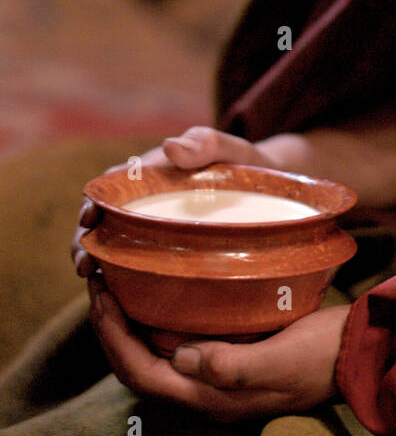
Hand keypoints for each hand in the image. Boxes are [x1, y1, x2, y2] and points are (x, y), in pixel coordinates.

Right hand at [71, 127, 281, 277]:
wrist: (270, 186)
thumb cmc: (247, 163)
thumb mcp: (230, 149)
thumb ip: (205, 143)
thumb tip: (169, 146)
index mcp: (153, 174)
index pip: (110, 187)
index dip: (92, 203)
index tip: (88, 221)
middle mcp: (146, 202)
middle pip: (103, 218)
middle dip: (86, 239)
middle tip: (84, 263)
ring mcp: (155, 227)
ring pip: (115, 242)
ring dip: (97, 257)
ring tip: (92, 278)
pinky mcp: (167, 249)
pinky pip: (138, 260)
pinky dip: (122, 273)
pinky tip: (117, 291)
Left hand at [88, 276, 351, 421]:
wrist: (360, 354)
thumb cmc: (323, 354)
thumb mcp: (280, 359)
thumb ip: (231, 365)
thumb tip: (181, 356)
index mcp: (212, 397)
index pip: (140, 372)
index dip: (113, 337)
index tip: (100, 294)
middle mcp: (209, 392)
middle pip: (140, 367)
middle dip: (113, 329)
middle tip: (101, 283)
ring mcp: (221, 376)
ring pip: (158, 356)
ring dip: (133, 324)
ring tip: (122, 284)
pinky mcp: (235, 356)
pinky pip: (181, 343)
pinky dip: (161, 320)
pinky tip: (164, 292)